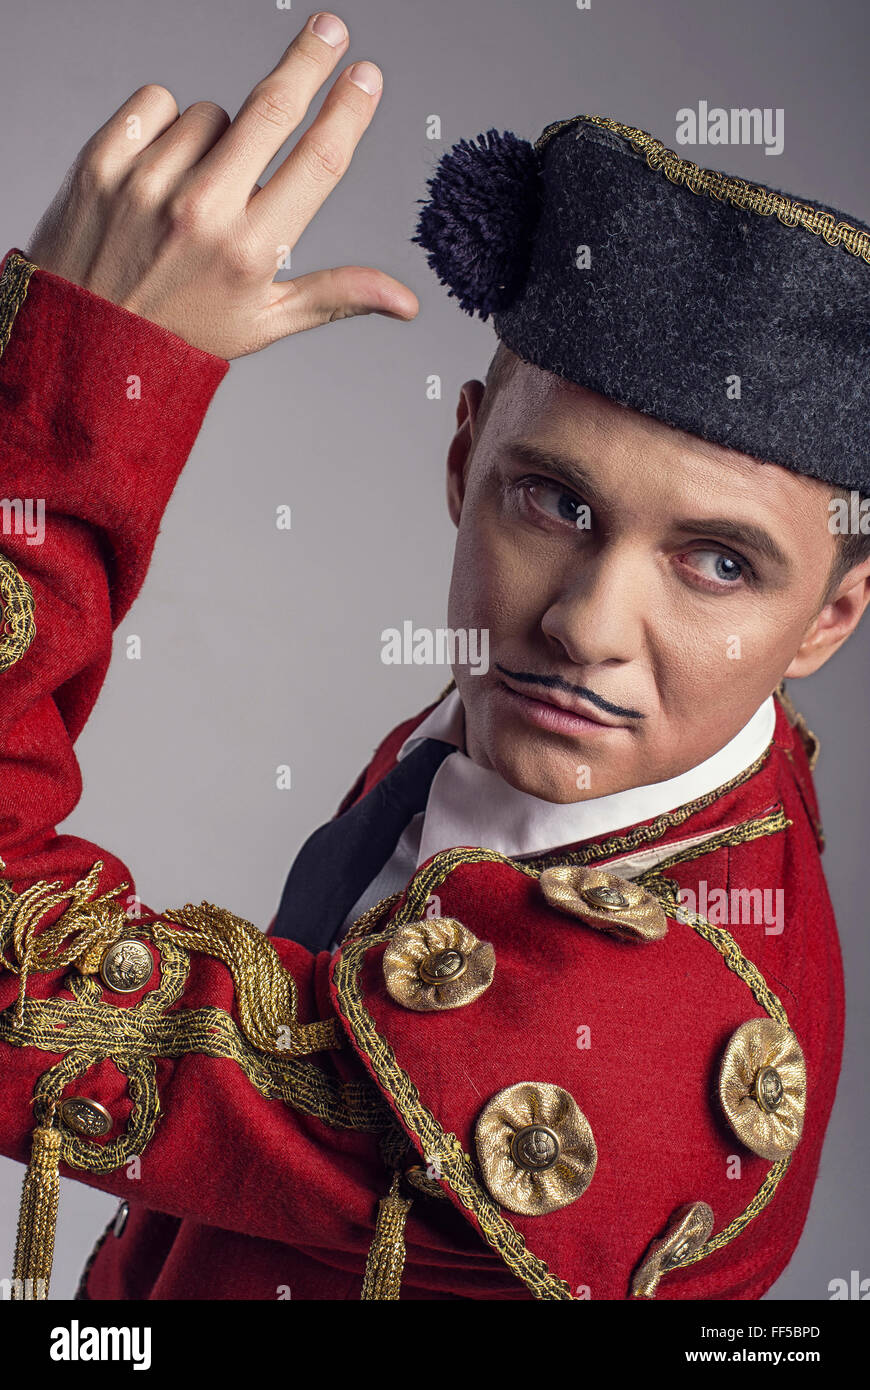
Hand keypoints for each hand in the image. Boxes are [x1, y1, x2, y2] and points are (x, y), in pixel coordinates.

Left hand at [25, 11, 418, 357]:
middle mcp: (201, 213)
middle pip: (272, 109)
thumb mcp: (262, 323)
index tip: (367, 74)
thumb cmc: (183, 334)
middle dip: (309, 61)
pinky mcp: (103, 162)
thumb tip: (406, 302)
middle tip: (332, 28)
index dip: (349, 110)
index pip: (317, 162)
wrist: (85, 340)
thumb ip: (336, 295)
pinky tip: (159, 170)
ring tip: (195, 192)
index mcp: (250, 252)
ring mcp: (148, 184)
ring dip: (216, 138)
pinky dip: (164, 125)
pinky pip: (157, 102)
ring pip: (212, 114)